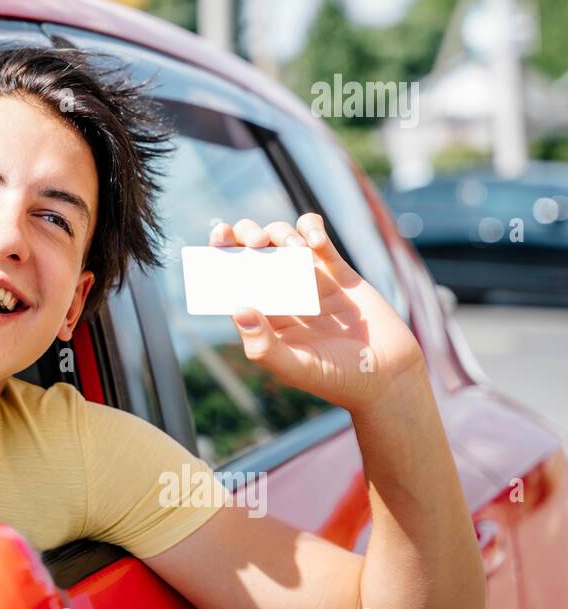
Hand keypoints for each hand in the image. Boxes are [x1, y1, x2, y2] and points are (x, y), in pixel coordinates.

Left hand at [210, 212, 425, 414]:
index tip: (218, 239)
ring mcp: (308, 279)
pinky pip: (317, 238)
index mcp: (263, 316)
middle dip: (247, 236)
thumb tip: (238, 311)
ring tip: (294, 247)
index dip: (221, 256)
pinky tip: (315, 242)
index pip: (233, 280)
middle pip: (253, 252)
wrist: (390, 375)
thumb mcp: (298, 369)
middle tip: (255, 241)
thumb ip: (265, 346)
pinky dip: (312, 229)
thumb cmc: (338, 379)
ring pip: (282, 239)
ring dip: (281, 233)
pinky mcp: (337, 270)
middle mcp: (281, 294)